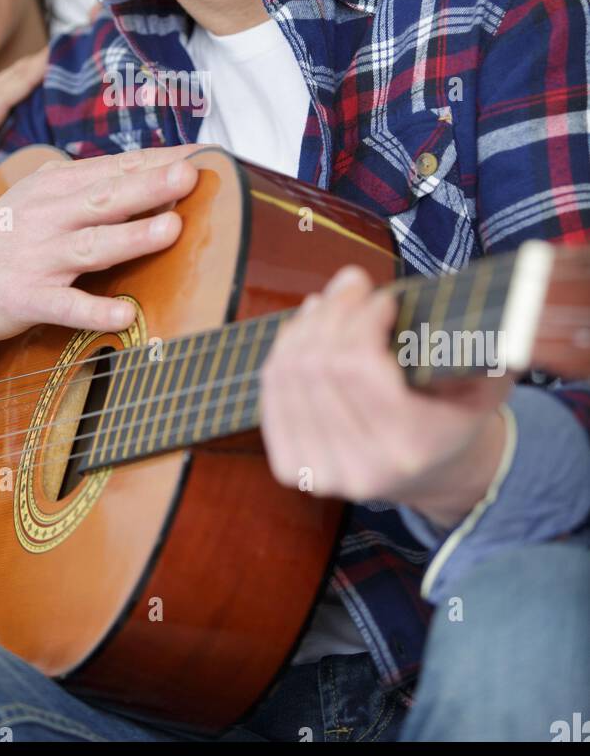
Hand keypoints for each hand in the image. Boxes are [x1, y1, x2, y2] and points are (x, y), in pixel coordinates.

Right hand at [0, 145, 201, 404]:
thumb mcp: (41, 195)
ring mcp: (38, 257)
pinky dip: (94, 310)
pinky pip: (65, 305)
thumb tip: (152, 167)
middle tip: (189, 174)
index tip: (201, 154)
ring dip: (132, 237)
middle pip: (108, 198)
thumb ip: (90, 183)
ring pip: (92, 245)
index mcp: (58, 186)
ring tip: (172, 228)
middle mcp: (51, 216)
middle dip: (150, 185)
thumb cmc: (4, 234)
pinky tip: (124, 313)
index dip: (158, 161)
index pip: (117, 168)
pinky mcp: (25, 297)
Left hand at [259, 265, 512, 526]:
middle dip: (334, 311)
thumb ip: (479, 343)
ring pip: (289, 375)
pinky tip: (305, 327)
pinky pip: (271, 394)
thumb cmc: (458, 414)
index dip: (362, 319)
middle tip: (353, 282)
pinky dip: (284, 351)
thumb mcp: (486, 380)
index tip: (383, 297)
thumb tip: (475, 300)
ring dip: (306, 325)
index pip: (359, 367)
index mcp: (409, 447)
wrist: (434, 473)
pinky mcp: (293, 466)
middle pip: (320, 366)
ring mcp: (321, 473)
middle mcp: (360, 467)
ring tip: (329, 299)